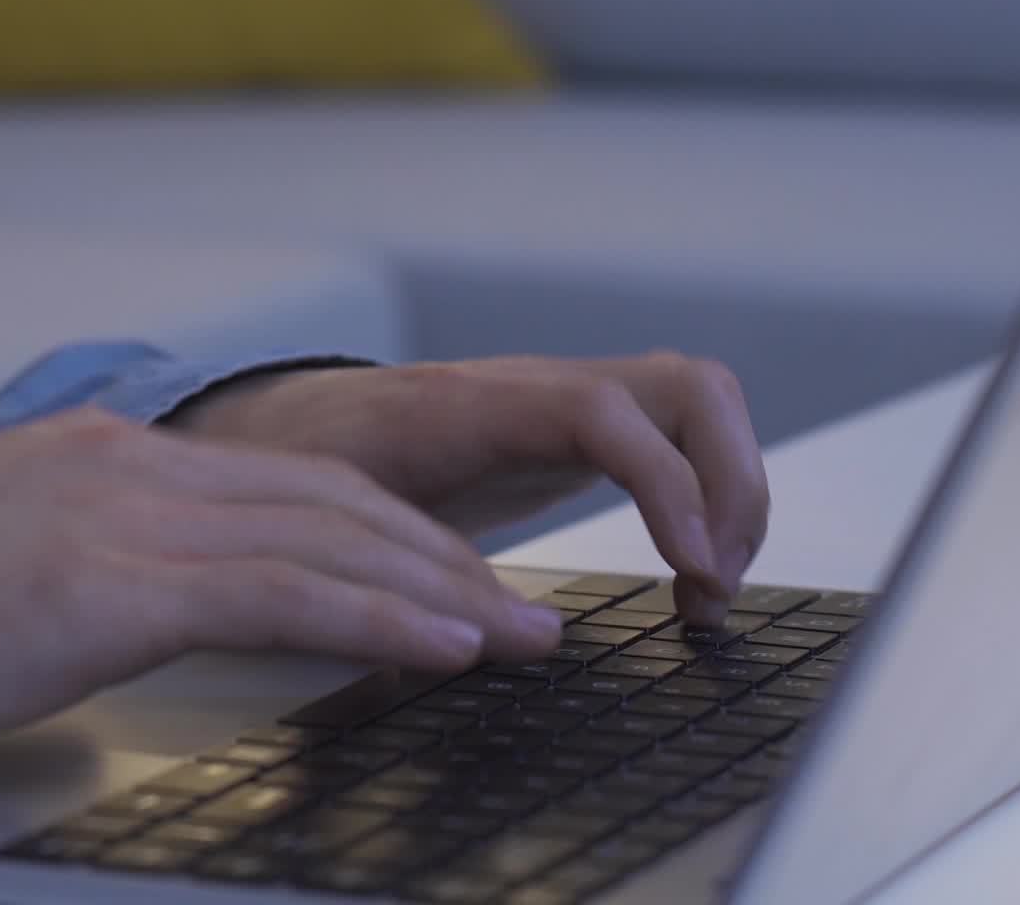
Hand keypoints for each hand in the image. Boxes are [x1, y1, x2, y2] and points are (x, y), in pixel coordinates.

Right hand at [0, 407, 568, 766]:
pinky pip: (288, 596)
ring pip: (329, 539)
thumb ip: (68, 575)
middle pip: (327, 499)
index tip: (450, 577)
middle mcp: (120, 463)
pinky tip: (449, 650)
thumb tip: (115, 620)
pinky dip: (386, 619)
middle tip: (525, 606)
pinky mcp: (111, 582)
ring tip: (523, 634)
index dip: (380, 531)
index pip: (274, 486)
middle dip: (442, 555)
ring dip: (446, 590)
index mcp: (91, 458)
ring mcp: (119, 513)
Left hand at [168, 355, 769, 613]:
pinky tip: (689, 583)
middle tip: (711, 589)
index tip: (693, 570)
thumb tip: (440, 630)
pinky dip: (709, 505)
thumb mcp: (320, 516)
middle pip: (688, 389)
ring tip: (708, 596)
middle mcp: (537, 390)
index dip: (666, 482)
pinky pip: (680, 441)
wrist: (286, 428)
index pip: (600, 410)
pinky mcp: (582, 436)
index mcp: (470, 406)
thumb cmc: (299, 469)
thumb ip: (373, 560)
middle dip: (732, 488)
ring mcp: (569, 405)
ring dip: (734, 498)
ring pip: (699, 407)